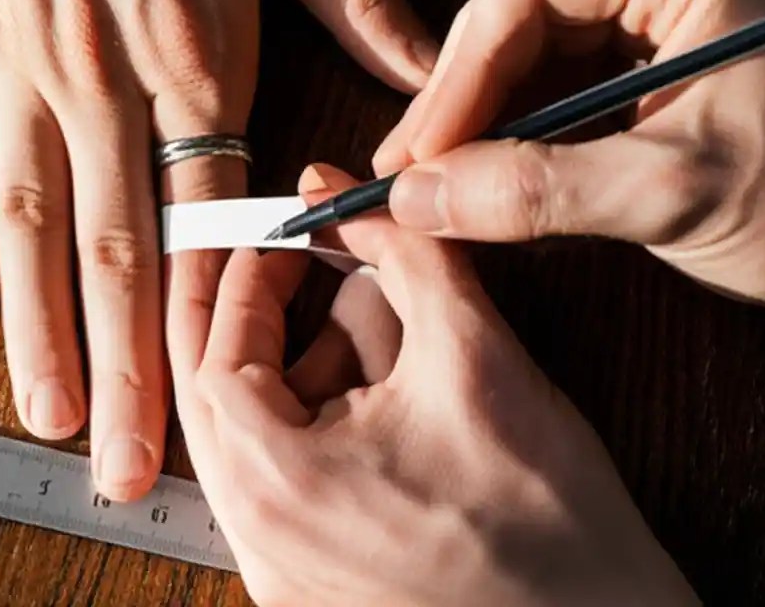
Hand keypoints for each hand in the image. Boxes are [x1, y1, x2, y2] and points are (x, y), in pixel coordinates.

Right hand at [0, 0, 437, 498]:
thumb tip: (422, 68)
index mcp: (194, 46)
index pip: (202, 213)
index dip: (200, 315)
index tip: (205, 394)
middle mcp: (101, 71)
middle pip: (113, 248)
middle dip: (120, 366)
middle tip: (123, 458)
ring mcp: (17, 57)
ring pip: (27, 218)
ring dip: (36, 329)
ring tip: (51, 413)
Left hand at [174, 163, 696, 605]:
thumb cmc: (549, 516)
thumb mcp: (473, 353)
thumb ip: (402, 253)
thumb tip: (338, 196)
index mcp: (279, 484)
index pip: (217, 356)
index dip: (248, 281)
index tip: (285, 236)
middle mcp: (260, 540)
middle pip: (216, 398)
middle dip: (248, 316)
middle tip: (280, 258)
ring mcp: (281, 571)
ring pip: (252, 439)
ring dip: (292, 367)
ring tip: (361, 317)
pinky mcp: (311, 584)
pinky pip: (281, 482)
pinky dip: (311, 420)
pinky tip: (371, 381)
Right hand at [373, 0, 764, 325]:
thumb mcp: (667, 194)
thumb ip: (534, 191)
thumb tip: (415, 198)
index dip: (457, 74)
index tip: (418, 155)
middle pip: (514, 17)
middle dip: (458, 101)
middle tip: (411, 178)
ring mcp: (655, 20)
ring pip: (523, 55)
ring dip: (476, 123)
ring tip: (433, 187)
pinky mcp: (647, 72)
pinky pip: (551, 90)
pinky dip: (510, 139)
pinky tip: (481, 184)